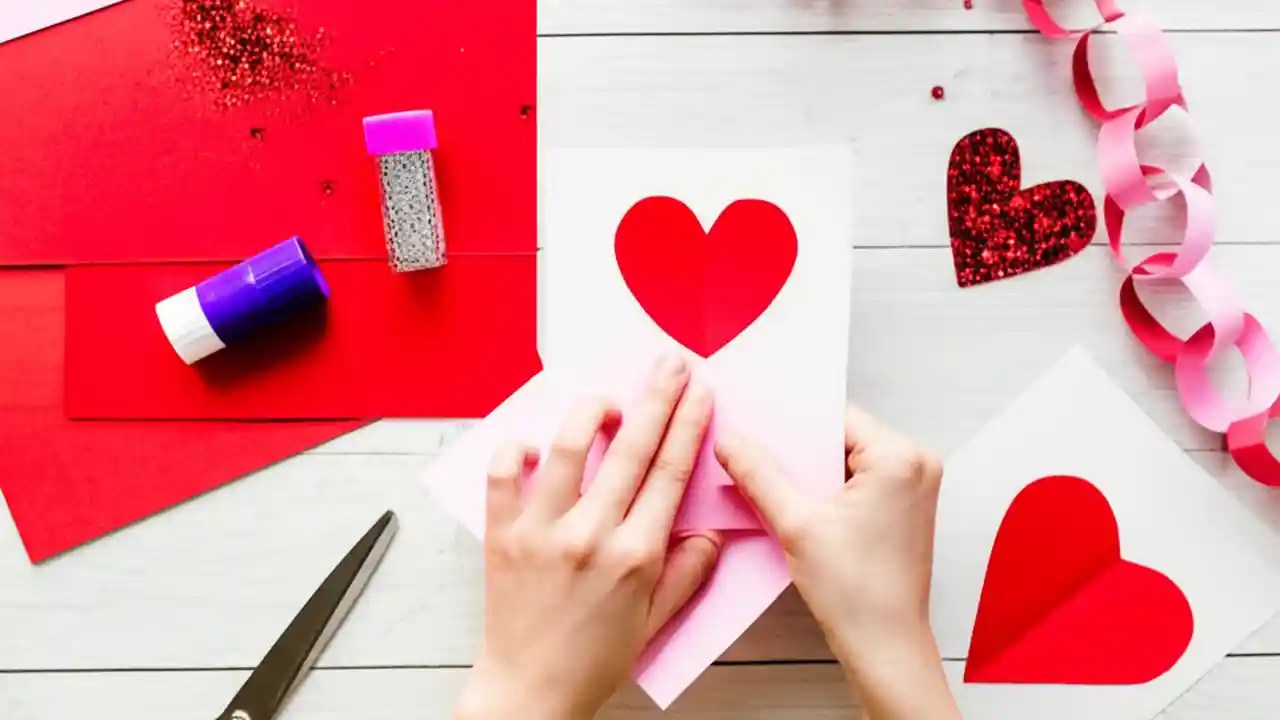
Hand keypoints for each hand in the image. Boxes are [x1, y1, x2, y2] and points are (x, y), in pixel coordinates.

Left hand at [455, 355, 722, 719]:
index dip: (689, 423)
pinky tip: (535, 442)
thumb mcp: (655, 622)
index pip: (670, 471)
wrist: (529, 695)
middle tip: (670, 363)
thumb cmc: (592, 660)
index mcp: (636, 555)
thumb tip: (709, 533)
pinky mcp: (502, 534)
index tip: (701, 390)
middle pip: (630, 446)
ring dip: (590, 411)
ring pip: (566, 446)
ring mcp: (541, 530)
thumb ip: (687, 573)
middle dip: (656, 396)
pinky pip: (503, 473)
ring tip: (607, 399)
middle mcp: (590, 535)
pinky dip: (516, 448)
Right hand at [715, 406, 959, 719]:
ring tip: (772, 484)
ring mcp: (914, 487)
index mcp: (899, 458)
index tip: (753, 426)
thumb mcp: (796, 524)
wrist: (885, 646)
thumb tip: (731, 441)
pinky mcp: (904, 508)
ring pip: (846, 460)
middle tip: (753, 455)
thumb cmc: (857, 593)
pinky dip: (826, 489)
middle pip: (840, 437)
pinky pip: (858, 481)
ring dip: (809, 471)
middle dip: (797, 449)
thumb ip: (759, 474)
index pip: (833, 416)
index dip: (790, 422)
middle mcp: (916, 464)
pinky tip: (796, 504)